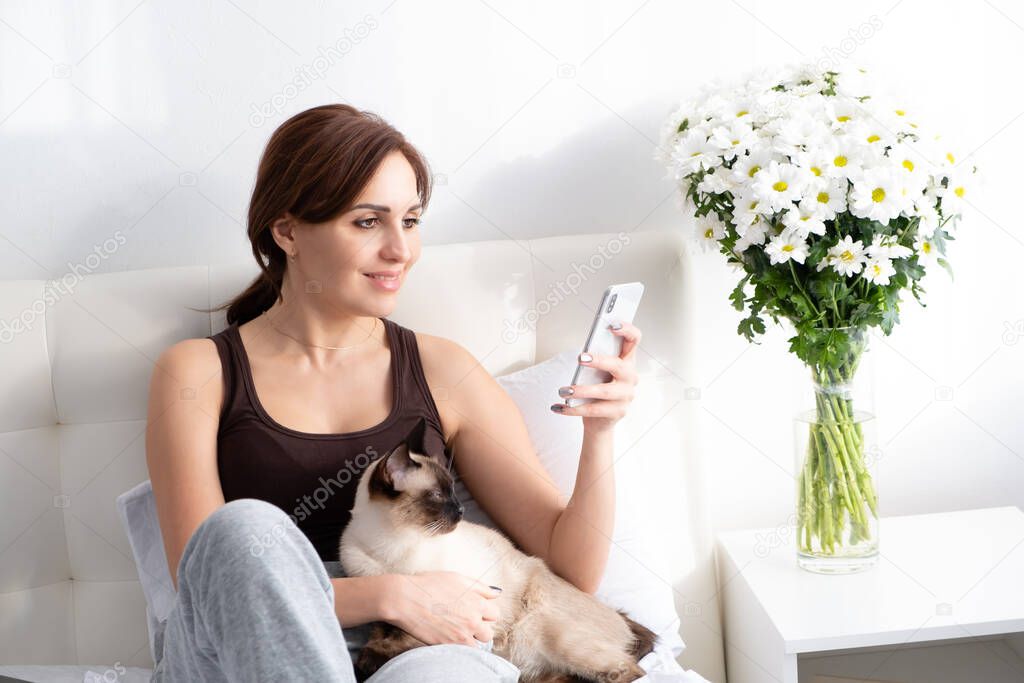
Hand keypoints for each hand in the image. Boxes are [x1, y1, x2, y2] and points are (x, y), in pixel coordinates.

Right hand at [383, 570, 501, 646]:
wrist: (405, 599)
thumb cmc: (429, 585)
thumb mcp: (458, 578)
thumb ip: (480, 587)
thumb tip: (497, 593)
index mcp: (477, 602)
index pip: (495, 614)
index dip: (485, 612)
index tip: (475, 610)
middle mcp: (473, 620)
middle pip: (488, 632)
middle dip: (480, 627)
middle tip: (465, 621)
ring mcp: (461, 635)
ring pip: (478, 644)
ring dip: (471, 638)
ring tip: (457, 630)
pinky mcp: (448, 646)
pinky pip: (464, 652)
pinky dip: (460, 647)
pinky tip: (450, 636)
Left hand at [552, 321, 641, 432]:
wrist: (601, 420)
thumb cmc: (598, 389)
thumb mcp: (597, 372)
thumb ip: (594, 360)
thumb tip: (582, 354)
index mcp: (627, 361)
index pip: (634, 339)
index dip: (626, 330)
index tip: (611, 325)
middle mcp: (630, 377)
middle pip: (618, 365)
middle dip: (599, 361)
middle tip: (580, 358)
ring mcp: (626, 396)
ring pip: (604, 391)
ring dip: (582, 390)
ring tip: (564, 390)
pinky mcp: (618, 412)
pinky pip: (594, 410)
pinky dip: (574, 409)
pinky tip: (560, 407)